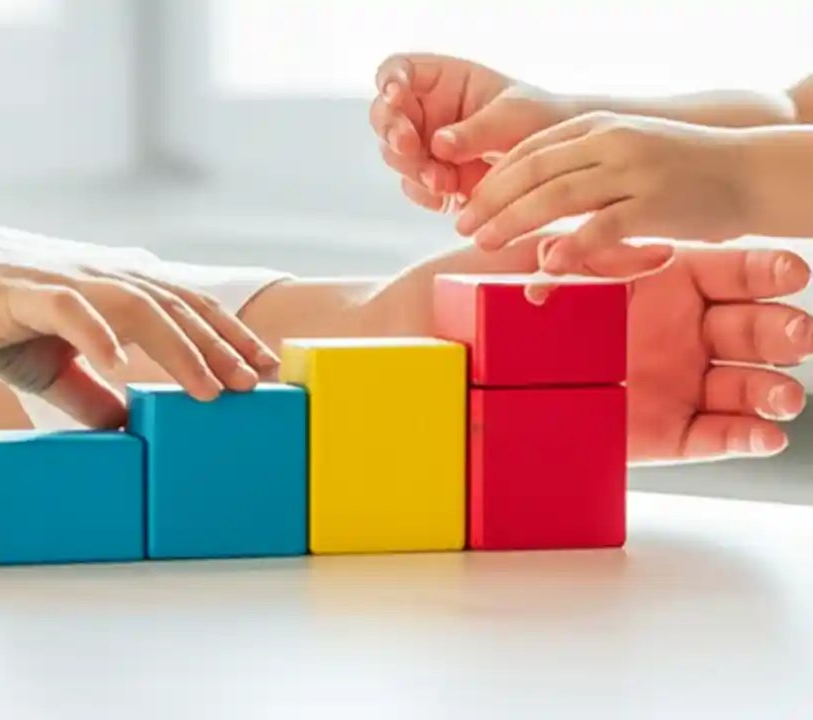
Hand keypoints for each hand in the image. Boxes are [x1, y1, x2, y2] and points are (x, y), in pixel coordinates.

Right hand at [0, 248, 278, 427]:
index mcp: (108, 292)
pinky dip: (97, 333)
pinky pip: (68, 309)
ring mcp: (60, 281)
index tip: (262, 367)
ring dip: (179, 346)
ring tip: (211, 386)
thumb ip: (91, 393)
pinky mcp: (19, 291)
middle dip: (220, 345)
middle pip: (174, 306)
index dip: (225, 335)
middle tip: (257, 382)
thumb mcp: (50, 366)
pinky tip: (121, 363)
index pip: (181, 308)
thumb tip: (128, 427)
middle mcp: (95, 278)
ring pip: (136, 306)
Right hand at [370, 54, 573, 210]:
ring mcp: (426, 148)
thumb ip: (476, 129)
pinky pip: (413, 187)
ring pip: (394, 156)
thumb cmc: (539, 121)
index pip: (399, 71)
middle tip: (410, 146)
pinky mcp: (433, 180)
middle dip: (392, 131)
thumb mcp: (514, 116)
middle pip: (384, 116)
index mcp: (442, 81)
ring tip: (443, 180)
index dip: (389, 81)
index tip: (396, 95)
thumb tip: (437, 144)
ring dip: (411, 168)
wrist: (558, 165)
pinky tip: (448, 195)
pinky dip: (425, 193)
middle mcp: (427, 112)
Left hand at [378, 237, 810, 461]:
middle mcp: (672, 327)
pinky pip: (712, 436)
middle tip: (797, 331)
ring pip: (741, 384)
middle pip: (746, 327)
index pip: (725, 270)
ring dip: (772, 387)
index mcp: (656, 277)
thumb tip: (634, 243)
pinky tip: (764, 434)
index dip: (759, 269)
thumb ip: (585, 255)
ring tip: (784, 394)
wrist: (433, 352)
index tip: (788, 266)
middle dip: (779, 330)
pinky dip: (743, 436)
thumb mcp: (532, 265)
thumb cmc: (476, 295)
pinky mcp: (661, 432)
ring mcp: (671, 379)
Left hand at [456, 112, 747, 277]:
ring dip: (514, 220)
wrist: (749, 172)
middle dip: (491, 199)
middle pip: (534, 169)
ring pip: (558, 195)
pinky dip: (572, 245)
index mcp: (596, 125)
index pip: (529, 148)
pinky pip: (604, 226)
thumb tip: (526, 201)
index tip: (465, 201)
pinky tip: (547, 263)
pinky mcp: (656, 202)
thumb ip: (579, 168)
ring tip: (485, 241)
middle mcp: (610, 141)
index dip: (492, 176)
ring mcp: (633, 170)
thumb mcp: (623, 151)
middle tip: (461, 226)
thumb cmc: (678, 169)